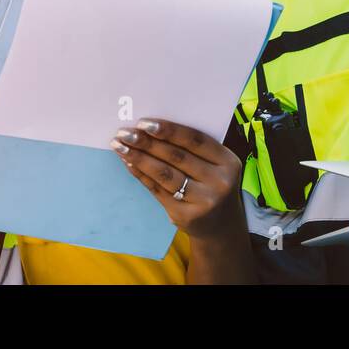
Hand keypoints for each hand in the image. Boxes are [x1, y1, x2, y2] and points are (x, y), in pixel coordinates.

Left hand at [111, 118, 243, 239]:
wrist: (221, 225)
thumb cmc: (212, 183)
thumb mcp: (215, 165)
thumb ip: (192, 148)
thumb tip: (151, 126)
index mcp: (228, 162)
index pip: (195, 140)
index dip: (169, 130)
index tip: (144, 122)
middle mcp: (219, 182)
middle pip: (176, 156)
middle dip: (147, 142)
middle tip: (124, 132)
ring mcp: (202, 201)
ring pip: (164, 174)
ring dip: (138, 158)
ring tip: (120, 146)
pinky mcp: (185, 216)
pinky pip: (157, 190)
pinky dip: (141, 174)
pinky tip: (128, 162)